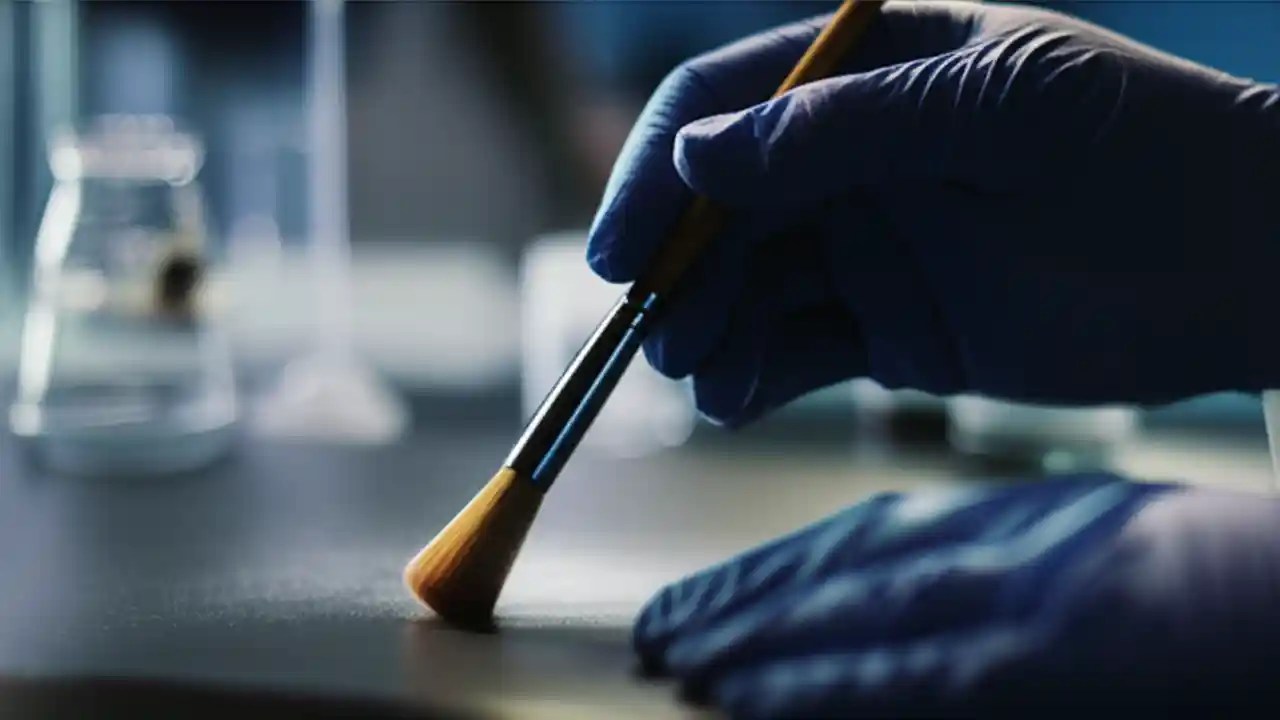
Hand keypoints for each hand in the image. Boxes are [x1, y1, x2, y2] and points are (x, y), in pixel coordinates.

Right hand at [586, 0, 1279, 426]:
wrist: (1243, 267)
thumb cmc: (1141, 151)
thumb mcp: (995, 111)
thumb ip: (845, 129)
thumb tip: (699, 154)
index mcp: (870, 70)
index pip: (725, 103)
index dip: (656, 172)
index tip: (620, 251)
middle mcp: (852, 155)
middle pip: (720, 208)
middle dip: (680, 273)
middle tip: (664, 340)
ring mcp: (869, 244)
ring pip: (748, 287)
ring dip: (708, 332)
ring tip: (704, 379)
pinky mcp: (891, 328)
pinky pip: (797, 351)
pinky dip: (755, 377)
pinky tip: (737, 400)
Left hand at [634, 475, 1279, 716]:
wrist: (1271, 594)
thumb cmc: (1184, 571)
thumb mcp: (1062, 537)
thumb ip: (974, 560)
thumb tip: (884, 595)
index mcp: (987, 517)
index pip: (843, 543)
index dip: (758, 572)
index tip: (695, 598)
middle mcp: (974, 549)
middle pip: (822, 577)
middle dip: (730, 606)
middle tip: (650, 635)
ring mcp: (991, 607)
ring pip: (838, 621)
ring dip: (745, 644)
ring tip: (671, 664)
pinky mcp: (1015, 663)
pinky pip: (890, 679)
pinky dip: (810, 687)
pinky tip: (744, 699)